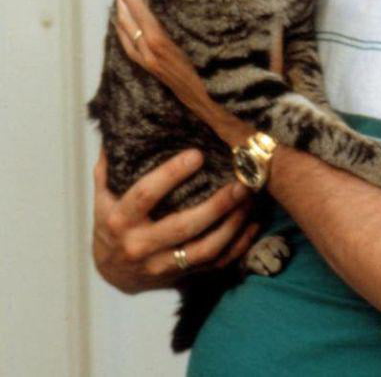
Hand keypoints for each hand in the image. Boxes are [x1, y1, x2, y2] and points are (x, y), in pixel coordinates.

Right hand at [93, 147, 258, 293]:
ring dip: (231, 225)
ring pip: (203, 250)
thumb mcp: (103, 194)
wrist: (111, 271)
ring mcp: (161, 265)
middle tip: (239, 182)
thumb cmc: (111, 221)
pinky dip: (237, 246)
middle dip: (215, 205)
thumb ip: (110, 164)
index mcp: (120, 219)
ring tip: (249, 199)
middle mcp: (140, 245)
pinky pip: (214, 264)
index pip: (146, 194)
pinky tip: (252, 224)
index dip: (171, 174)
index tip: (197, 154)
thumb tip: (117, 129)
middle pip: (182, 226)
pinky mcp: (180, 276)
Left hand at [114, 0, 252, 146]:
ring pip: (128, 39)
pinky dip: (125, 34)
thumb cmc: (249, 93)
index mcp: (179, 55)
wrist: (243, 130)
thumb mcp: (258, 57)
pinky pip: (133, 53)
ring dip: (121, 12)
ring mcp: (161, 72)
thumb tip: (278, 12)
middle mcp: (164, 63)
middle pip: (131, 24)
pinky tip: (126, 24)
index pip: (146, 20)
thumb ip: (265, 35)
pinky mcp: (163, 79)